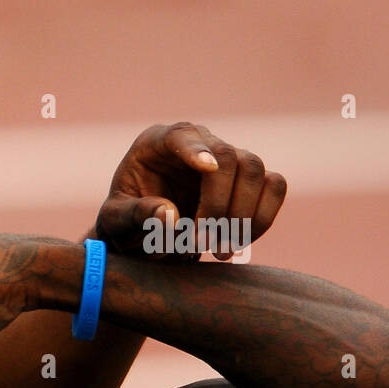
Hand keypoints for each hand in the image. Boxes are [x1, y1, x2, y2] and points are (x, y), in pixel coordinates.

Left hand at [94, 122, 286, 260]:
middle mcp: (196, 143)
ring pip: (254, 170)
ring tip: (219, 251)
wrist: (143, 240)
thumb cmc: (124, 225)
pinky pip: (274, 187)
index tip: (208, 167)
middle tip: (203, 245)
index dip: (196, 148)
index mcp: (155, 144)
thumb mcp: (115, 223)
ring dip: (243, 215)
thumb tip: (170, 216)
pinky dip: (262, 217)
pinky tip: (237, 242)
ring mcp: (225, 159)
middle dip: (219, 204)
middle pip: (228, 156)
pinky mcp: (247, 180)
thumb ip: (136, 215)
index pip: (182, 136)